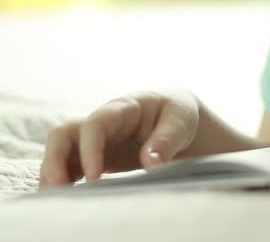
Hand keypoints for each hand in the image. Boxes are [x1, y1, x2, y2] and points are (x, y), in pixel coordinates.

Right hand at [39, 90, 200, 188]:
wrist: (176, 118)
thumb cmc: (178, 115)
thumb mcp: (180, 121)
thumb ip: (166, 140)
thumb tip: (151, 163)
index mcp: (123, 109)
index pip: (95, 124)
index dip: (90, 149)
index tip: (94, 176)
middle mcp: (102, 123)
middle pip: (64, 134)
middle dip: (56, 159)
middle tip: (60, 186)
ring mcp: (95, 140)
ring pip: (61, 151)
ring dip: (53, 172)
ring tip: (56, 196)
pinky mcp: (95, 156)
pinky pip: (70, 165)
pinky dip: (62, 179)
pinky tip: (63, 195)